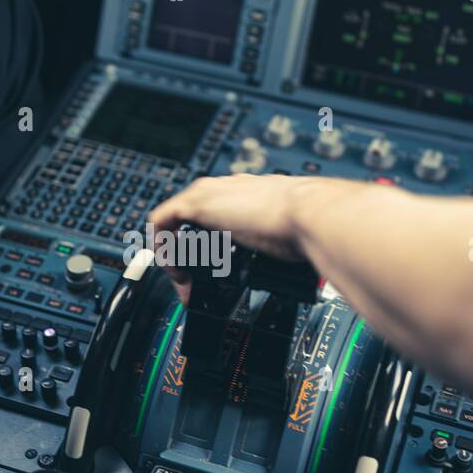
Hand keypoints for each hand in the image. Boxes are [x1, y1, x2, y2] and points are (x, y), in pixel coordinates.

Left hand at [148, 174, 334, 301]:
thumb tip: (291, 265)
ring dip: (175, 255)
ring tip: (185, 283)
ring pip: (175, 221)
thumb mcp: (288, 236)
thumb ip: (280, 243)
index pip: (218, 215)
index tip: (214, 273)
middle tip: (194, 285)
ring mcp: (210, 193)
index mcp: (249, 193)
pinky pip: (161, 221)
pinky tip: (176, 272)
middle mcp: (227, 188)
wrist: (310, 214)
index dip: (210, 246)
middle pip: (192, 220)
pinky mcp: (196, 203)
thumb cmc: (308, 226)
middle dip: (189, 254)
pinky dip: (163, 248)